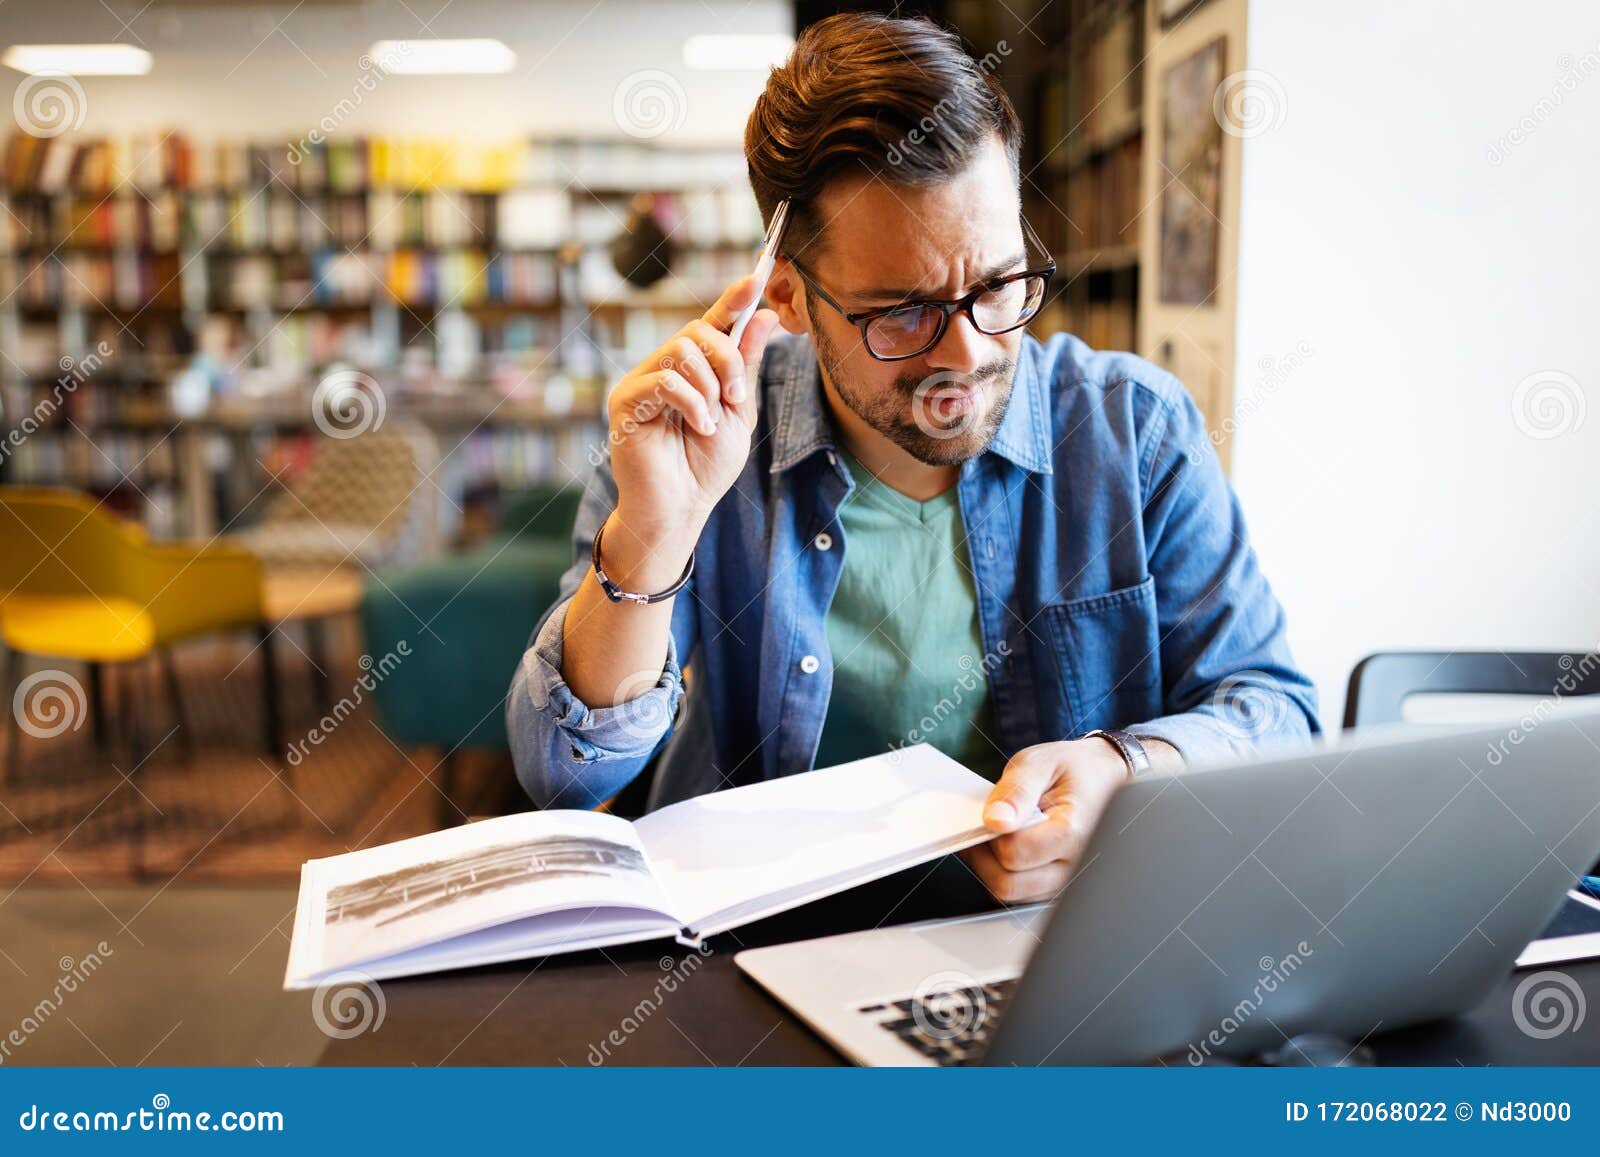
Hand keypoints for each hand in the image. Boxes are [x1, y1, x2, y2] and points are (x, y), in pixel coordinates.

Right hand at [602, 276, 779, 586]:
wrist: (681, 507)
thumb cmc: (705, 466)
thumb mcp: (738, 412)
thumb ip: (744, 366)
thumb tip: (764, 317)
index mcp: (693, 370)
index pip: (712, 323)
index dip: (733, 299)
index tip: (757, 275)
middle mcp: (664, 368)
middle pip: (697, 331)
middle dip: (727, 359)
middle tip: (733, 397)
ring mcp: (641, 382)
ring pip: (681, 351)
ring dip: (709, 387)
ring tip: (710, 422)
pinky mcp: (624, 401)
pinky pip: (665, 380)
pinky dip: (691, 403)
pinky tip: (697, 428)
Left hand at [959, 738, 1132, 903]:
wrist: (1107, 779)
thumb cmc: (1076, 770)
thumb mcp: (1041, 763)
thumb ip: (1016, 792)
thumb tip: (994, 821)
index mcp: (1072, 833)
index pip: (1012, 852)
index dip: (990, 833)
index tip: (991, 815)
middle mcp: (1075, 866)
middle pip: (1008, 884)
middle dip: (988, 855)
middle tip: (991, 827)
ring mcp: (1069, 881)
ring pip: (1012, 893)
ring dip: (996, 866)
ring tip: (1007, 833)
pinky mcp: (1061, 888)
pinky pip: (1022, 893)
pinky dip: (1010, 873)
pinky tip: (1016, 845)